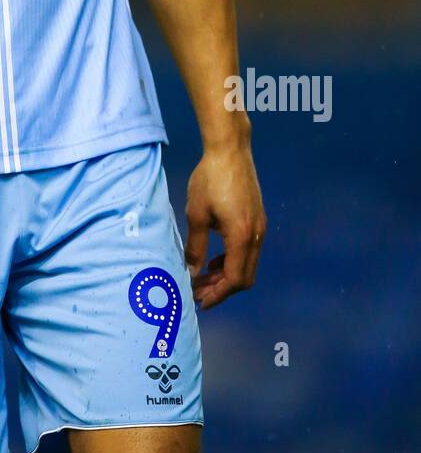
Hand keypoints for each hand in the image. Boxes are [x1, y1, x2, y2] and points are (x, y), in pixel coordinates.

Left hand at [183, 140, 265, 309]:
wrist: (230, 150)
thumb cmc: (210, 179)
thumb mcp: (196, 214)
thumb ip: (196, 247)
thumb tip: (192, 272)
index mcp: (242, 236)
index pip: (234, 279)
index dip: (217, 294)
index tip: (200, 301)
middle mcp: (256, 235)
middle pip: (245, 277)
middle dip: (222, 289)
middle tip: (199, 292)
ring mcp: (260, 226)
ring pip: (248, 264)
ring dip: (227, 275)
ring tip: (203, 277)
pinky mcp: (258, 218)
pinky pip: (249, 250)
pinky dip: (233, 260)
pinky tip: (215, 258)